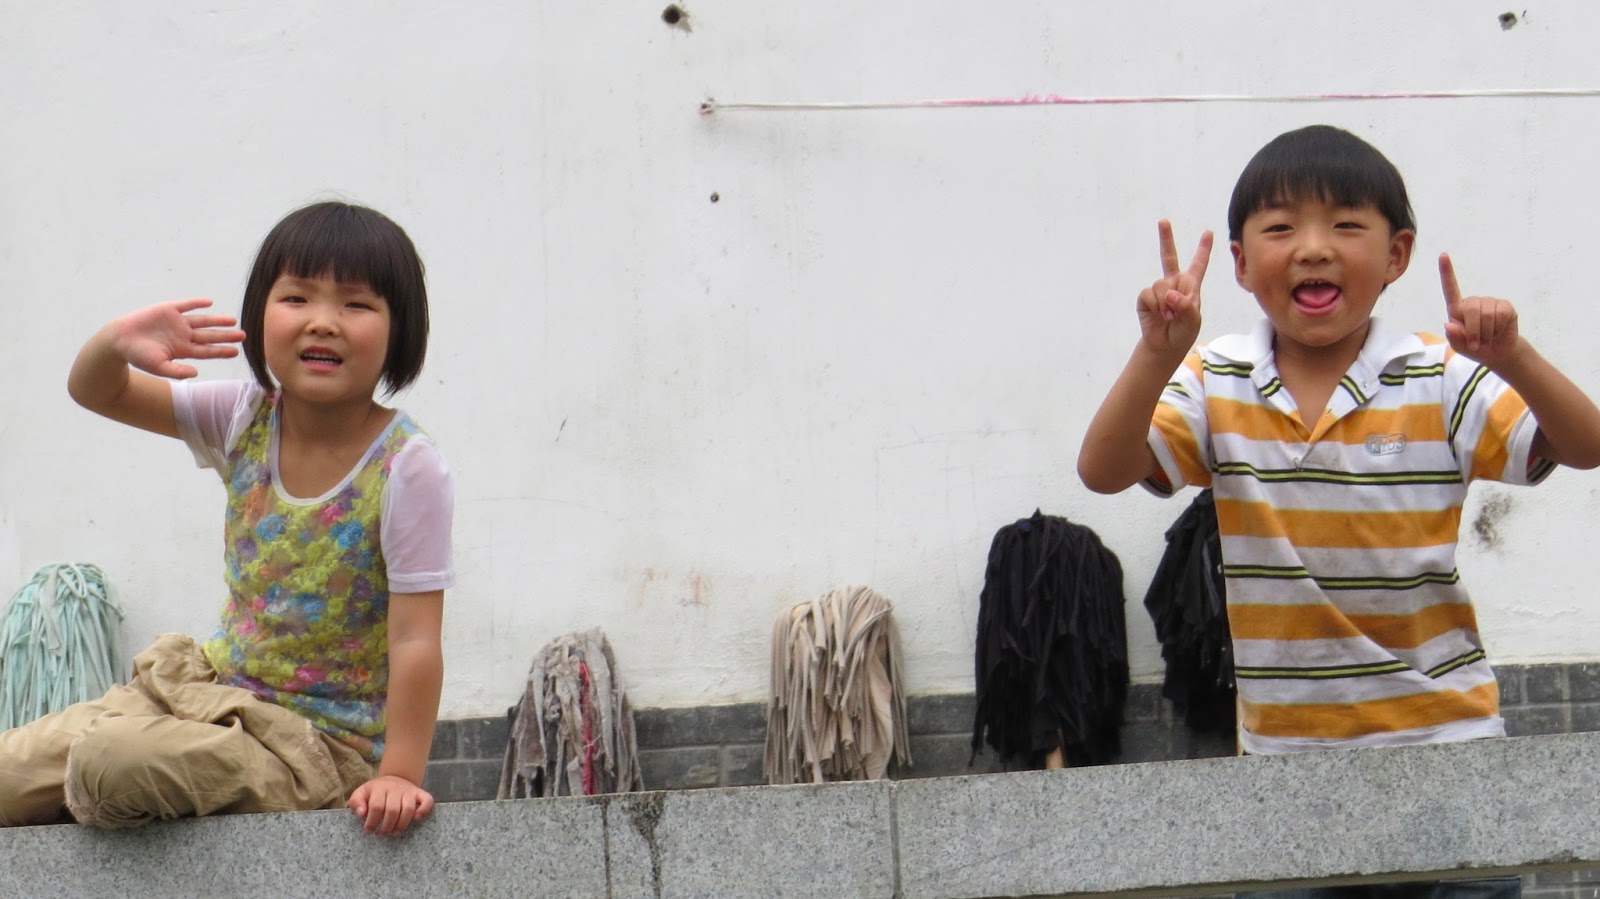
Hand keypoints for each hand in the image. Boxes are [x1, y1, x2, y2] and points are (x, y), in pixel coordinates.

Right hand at [112, 299, 244, 379]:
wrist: (119, 339)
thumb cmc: (138, 356)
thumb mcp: (158, 367)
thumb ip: (177, 371)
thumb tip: (196, 373)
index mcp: (182, 350)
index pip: (206, 350)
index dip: (221, 350)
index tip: (236, 351)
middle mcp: (183, 336)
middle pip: (209, 335)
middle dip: (225, 336)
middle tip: (243, 335)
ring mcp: (176, 322)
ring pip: (201, 320)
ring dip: (216, 320)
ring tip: (232, 320)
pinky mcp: (167, 310)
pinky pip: (185, 305)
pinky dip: (196, 303)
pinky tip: (209, 302)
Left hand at [347, 774, 434, 836]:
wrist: (394, 777)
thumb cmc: (375, 792)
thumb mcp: (361, 793)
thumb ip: (356, 802)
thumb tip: (361, 813)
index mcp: (379, 788)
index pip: (376, 806)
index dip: (372, 821)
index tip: (369, 831)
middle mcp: (395, 788)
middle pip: (392, 810)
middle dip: (386, 826)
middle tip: (382, 834)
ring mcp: (409, 790)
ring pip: (408, 808)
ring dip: (401, 824)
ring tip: (394, 832)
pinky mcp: (420, 793)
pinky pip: (427, 800)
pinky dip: (423, 810)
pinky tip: (416, 819)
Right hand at [1137, 220, 1211, 356]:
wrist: (1165, 345)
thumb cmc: (1183, 332)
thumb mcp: (1193, 319)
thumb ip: (1185, 305)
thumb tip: (1169, 293)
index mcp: (1191, 285)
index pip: (1198, 265)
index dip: (1203, 249)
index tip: (1208, 233)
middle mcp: (1174, 283)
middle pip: (1169, 256)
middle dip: (1165, 238)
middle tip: (1163, 221)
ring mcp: (1159, 289)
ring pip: (1162, 284)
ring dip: (1167, 303)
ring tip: (1170, 316)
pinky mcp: (1146, 297)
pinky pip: (1150, 294)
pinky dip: (1156, 306)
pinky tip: (1160, 315)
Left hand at [1439, 253, 1522, 367]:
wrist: (1496, 352)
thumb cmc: (1474, 347)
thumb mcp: (1459, 347)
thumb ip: (1454, 338)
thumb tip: (1449, 324)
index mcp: (1457, 309)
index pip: (1450, 289)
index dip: (1446, 272)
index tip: (1443, 255)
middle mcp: (1473, 302)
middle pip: (1471, 309)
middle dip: (1473, 331)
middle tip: (1476, 344)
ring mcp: (1490, 302)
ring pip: (1487, 315)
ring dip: (1486, 333)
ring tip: (1487, 339)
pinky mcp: (1505, 306)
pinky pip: (1502, 315)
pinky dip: (1498, 329)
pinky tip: (1498, 331)